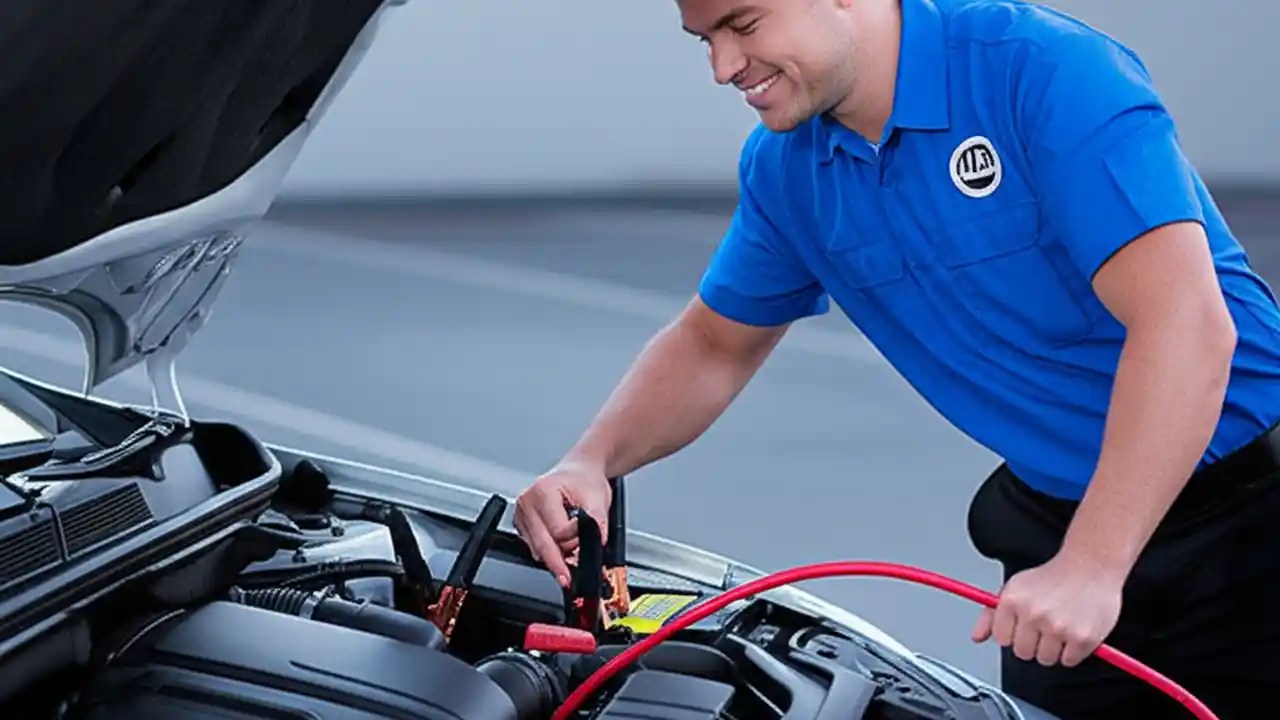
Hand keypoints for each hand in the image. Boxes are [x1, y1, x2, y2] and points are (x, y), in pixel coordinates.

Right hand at [514, 461, 611, 588]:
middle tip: (568, 578)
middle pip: (542, 544)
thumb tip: (596, 542)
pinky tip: (560, 547)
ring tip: (571, 553)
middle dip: (560, 561)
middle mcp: (526, 503)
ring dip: (554, 556)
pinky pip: (533, 546)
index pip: (558, 530)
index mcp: (542, 492)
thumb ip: (598, 522)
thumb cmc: (585, 480)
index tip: (588, 535)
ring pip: (536, 549)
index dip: (575, 538)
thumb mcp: (598, 498)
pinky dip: (548, 551)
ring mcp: (521, 514)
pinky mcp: (522, 524)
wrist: (579, 472)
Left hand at [971, 551, 1124, 667]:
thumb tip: (976, 637)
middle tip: (1044, 627)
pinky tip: (1074, 630)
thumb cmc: (1052, 577)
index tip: (1022, 626)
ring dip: (1053, 648)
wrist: (1090, 566)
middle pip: (1022, 653)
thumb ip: (991, 614)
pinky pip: (1069, 661)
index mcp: (1012, 601)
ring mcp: (1058, 627)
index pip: (1001, 639)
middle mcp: (1033, 614)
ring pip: (1045, 659)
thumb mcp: (1014, 588)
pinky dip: (1073, 651)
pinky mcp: (1082, 638)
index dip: (1013, 633)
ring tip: (1060, 627)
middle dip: (1032, 643)